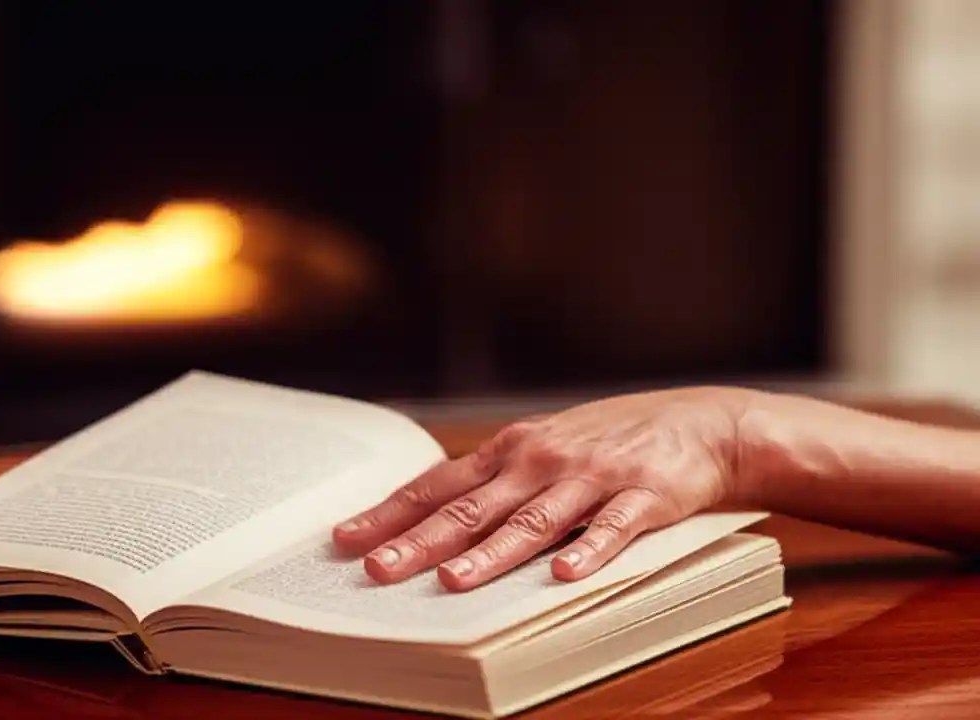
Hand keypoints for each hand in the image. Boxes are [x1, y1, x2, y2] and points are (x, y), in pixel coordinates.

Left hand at [333, 387, 752, 590]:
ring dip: (492, 553)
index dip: (390, 514)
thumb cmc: (610, 440)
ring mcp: (591, 478)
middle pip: (472, 509)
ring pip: (534, 520)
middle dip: (420, 541)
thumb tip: (429, 509)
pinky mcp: (644, 495)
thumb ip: (493, 479)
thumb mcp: (543, 447)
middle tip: (379, 570)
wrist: (701, 424)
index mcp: (512, 452)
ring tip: (455, 582)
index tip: (346, 539)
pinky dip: (590, 549)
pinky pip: (615, 528)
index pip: (438, 487)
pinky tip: (565, 575)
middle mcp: (541, 461)